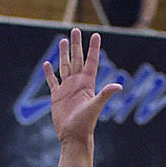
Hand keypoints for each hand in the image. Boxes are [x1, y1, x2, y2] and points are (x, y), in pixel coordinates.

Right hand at [43, 29, 120, 145]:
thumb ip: (105, 94)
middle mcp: (77, 83)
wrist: (73, 137)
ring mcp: (67, 88)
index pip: (91, 61)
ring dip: (63, 54)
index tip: (95, 35)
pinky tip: (47, 64)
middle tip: (75, 30)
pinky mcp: (57, 96)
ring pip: (65, 66)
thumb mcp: (95, 107)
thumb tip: (118, 86)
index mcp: (87, 83)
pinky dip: (49, 73)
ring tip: (63, 41)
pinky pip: (52, 81)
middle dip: (76, 45)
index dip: (93, 48)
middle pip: (77, 59)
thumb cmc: (85, 124)